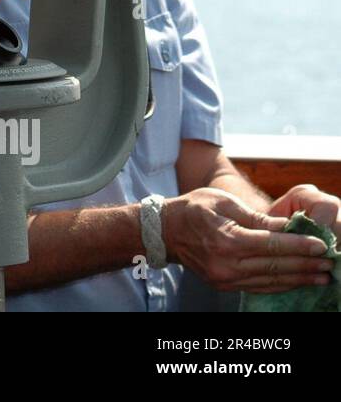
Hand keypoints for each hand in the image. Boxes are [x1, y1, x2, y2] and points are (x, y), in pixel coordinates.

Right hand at [162, 187, 333, 292]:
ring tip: (322, 276)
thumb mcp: (223, 202)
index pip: (271, 245)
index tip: (322, 246)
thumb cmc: (193, 209)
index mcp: (226, 239)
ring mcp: (225, 277)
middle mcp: (226, 263)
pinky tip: (297, 280)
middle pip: (275, 266)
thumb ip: (256, 217)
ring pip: (270, 281)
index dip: (299, 246)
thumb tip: (288, 226)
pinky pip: (259, 287)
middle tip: (330, 263)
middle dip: (306, 264)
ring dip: (299, 278)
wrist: (164, 231)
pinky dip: (281, 284)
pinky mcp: (224, 285)